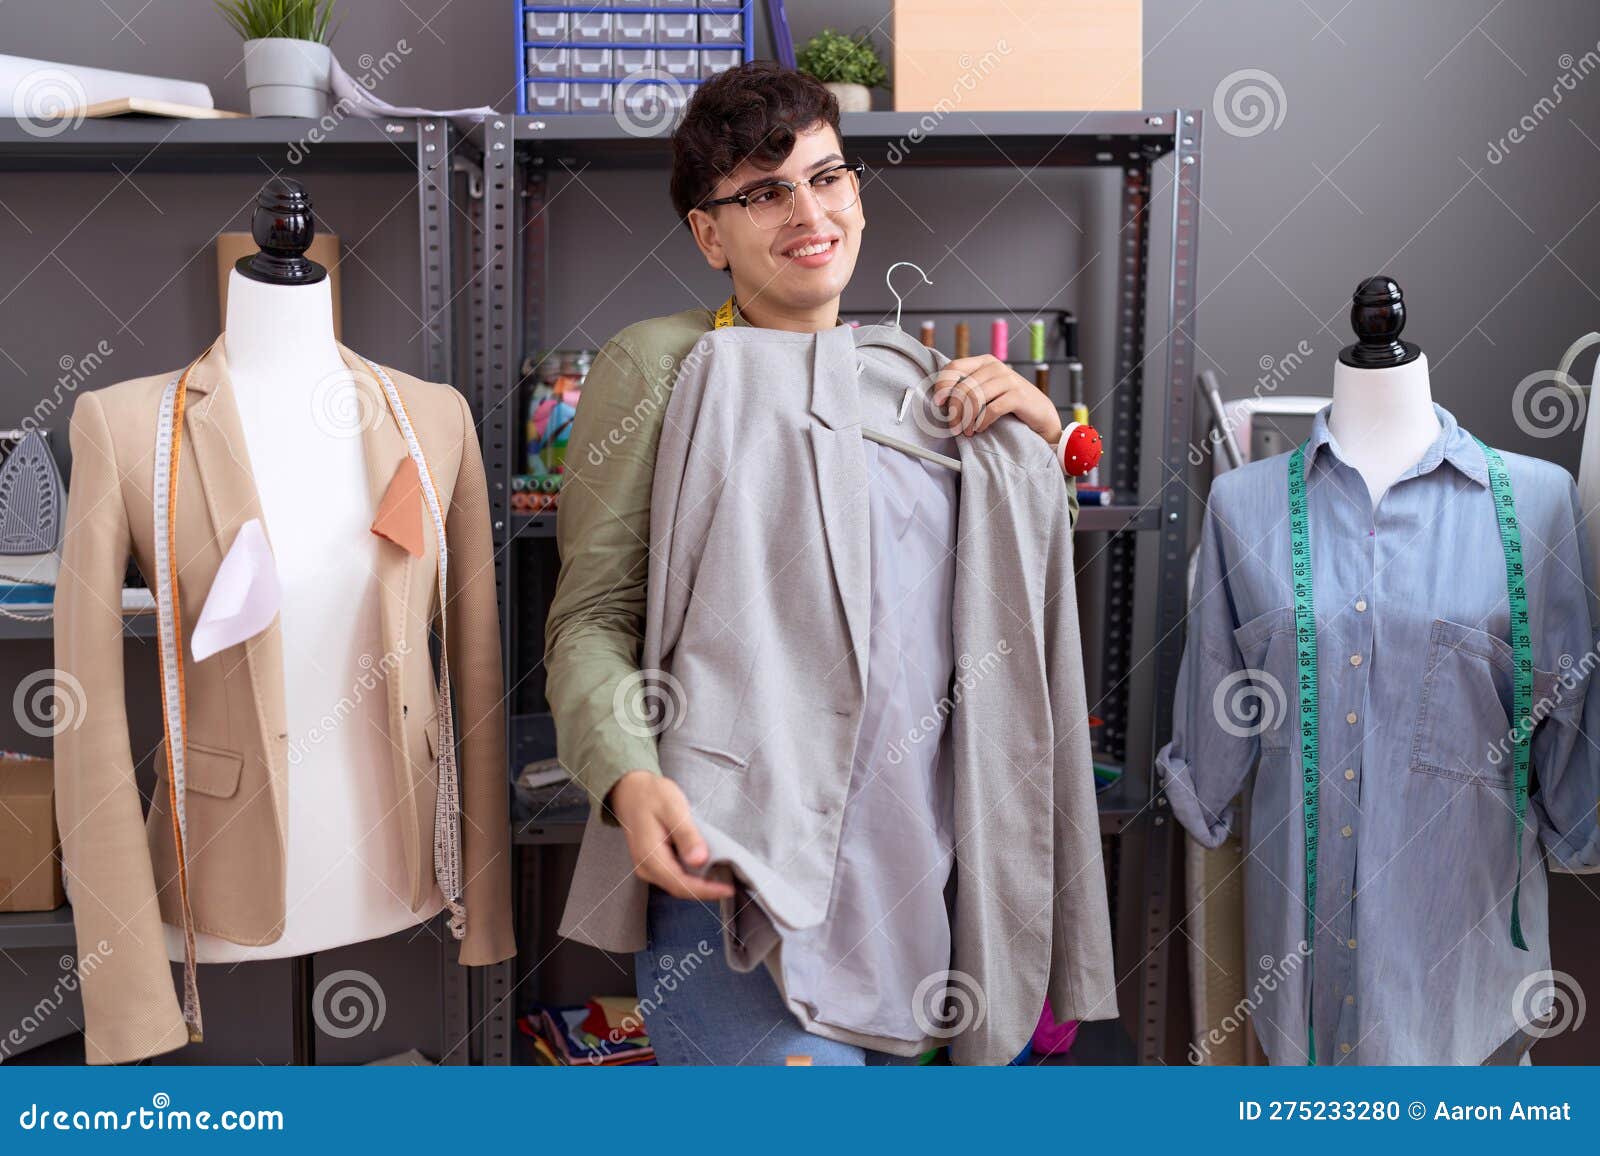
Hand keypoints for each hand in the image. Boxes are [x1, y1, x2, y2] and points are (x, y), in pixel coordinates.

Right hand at [607, 770, 735, 900]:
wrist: (631, 791)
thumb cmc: (652, 796)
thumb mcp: (673, 808)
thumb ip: (686, 835)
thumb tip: (699, 861)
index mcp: (650, 855)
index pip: (681, 883)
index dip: (706, 890)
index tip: (728, 889)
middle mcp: (646, 867)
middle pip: (680, 889)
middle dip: (706, 890)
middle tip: (731, 886)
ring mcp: (647, 868)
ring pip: (678, 885)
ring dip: (700, 886)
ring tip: (723, 879)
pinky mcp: (652, 865)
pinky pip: (674, 878)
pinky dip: (692, 878)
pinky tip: (707, 870)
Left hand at [932, 355, 1063, 444]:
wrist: (1040, 414)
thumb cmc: (1009, 403)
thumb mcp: (986, 391)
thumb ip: (968, 388)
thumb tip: (940, 400)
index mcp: (984, 362)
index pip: (953, 367)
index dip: (942, 386)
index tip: (939, 404)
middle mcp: (995, 367)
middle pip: (962, 387)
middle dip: (955, 411)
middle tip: (955, 428)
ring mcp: (1008, 379)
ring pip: (974, 398)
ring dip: (967, 419)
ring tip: (968, 431)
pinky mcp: (1018, 396)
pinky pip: (992, 409)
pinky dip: (982, 422)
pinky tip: (981, 428)